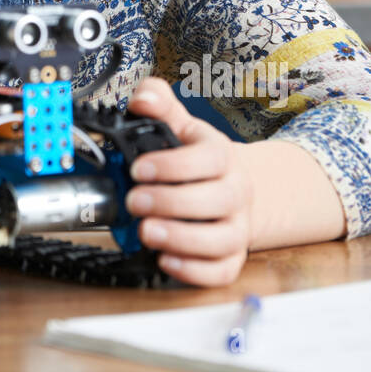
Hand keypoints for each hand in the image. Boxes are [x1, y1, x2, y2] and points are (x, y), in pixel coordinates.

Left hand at [124, 79, 252, 285]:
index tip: (138, 168)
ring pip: (221, 240)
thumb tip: (142, 99)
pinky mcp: (231, 257)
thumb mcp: (180, 125)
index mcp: (222, 156)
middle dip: (171, 202)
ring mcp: (236, 228)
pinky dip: (194, 270)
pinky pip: (221, 272)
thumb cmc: (198, 158)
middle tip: (134, 201)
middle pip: (217, 200)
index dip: (174, 165)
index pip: (210, 159)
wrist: (234, 188)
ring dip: (182, 239)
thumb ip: (159, 104)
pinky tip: (165, 259)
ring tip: (146, 231)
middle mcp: (236, 192)